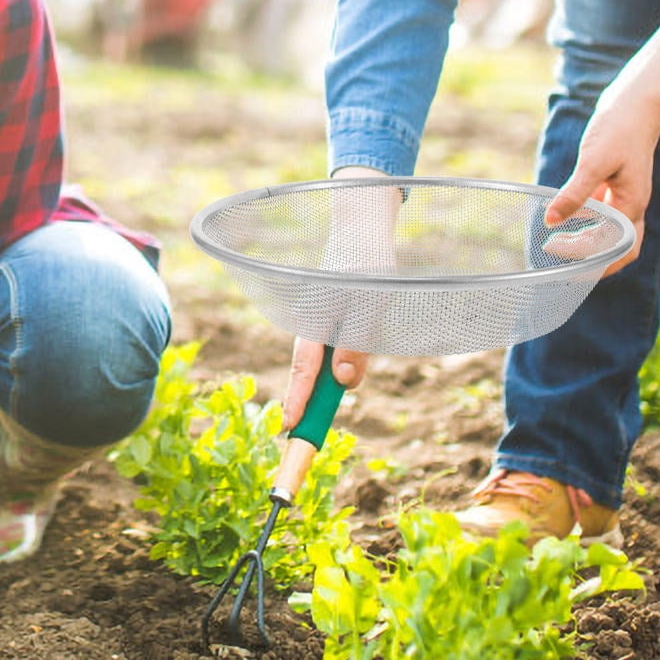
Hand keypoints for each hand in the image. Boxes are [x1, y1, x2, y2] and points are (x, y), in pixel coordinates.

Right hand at [279, 165, 388, 427]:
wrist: (362, 225)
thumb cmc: (367, 260)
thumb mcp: (370, 302)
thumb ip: (356, 343)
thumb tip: (343, 382)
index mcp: (316, 320)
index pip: (304, 369)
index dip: (297, 401)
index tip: (289, 429)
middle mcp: (313, 325)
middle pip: (310, 372)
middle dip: (310, 402)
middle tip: (303, 434)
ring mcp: (321, 322)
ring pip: (322, 362)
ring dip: (325, 385)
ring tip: (323, 404)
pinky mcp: (332, 319)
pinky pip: (332, 349)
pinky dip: (336, 365)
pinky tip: (345, 369)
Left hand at [546, 23, 659, 275]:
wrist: (636, 99)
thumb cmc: (619, 127)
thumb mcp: (593, 161)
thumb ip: (574, 194)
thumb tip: (551, 221)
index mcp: (632, 206)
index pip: (613, 248)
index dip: (585, 257)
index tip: (554, 250)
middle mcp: (633, 206)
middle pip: (619, 250)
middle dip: (593, 262)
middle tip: (559, 261)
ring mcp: (626, 196)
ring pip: (612, 234)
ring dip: (589, 245)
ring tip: (558, 244)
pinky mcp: (617, 184)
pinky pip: (605, 215)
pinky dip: (588, 224)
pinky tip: (565, 219)